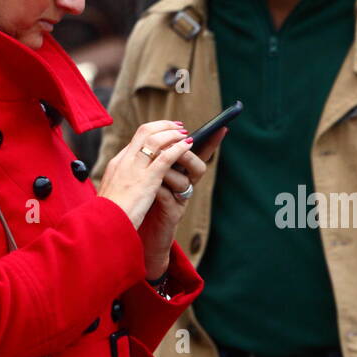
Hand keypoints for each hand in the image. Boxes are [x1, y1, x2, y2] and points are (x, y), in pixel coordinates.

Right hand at [97, 120, 195, 234]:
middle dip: (164, 126)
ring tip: (185, 134)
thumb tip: (129, 182)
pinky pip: (165, 157)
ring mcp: (136, 169)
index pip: (136, 139)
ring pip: (156, 140)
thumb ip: (121, 183)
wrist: (103, 223)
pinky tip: (187, 146)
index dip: (153, 133)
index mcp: (117, 164)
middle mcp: (125, 161)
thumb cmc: (107, 213)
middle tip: (178, 127)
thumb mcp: (111, 192)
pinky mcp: (147, 179)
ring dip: (173, 134)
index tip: (164, 132)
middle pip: (145, 132)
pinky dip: (178, 148)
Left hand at [137, 128, 226, 276]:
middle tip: (171, 150)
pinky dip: (158, 190)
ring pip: (183, 182)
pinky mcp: (172, 215)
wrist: (134, 230)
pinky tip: (149, 189)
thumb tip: (154, 132)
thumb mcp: (149, 174)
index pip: (201, 154)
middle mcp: (185, 185)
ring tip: (152, 175)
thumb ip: (156, 158)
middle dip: (185, 156)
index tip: (222, 127)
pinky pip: (169, 198)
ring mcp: (181, 201)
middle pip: (198, 167)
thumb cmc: (142, 198)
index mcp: (182, 172)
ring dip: (167, 174)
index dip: (212, 142)